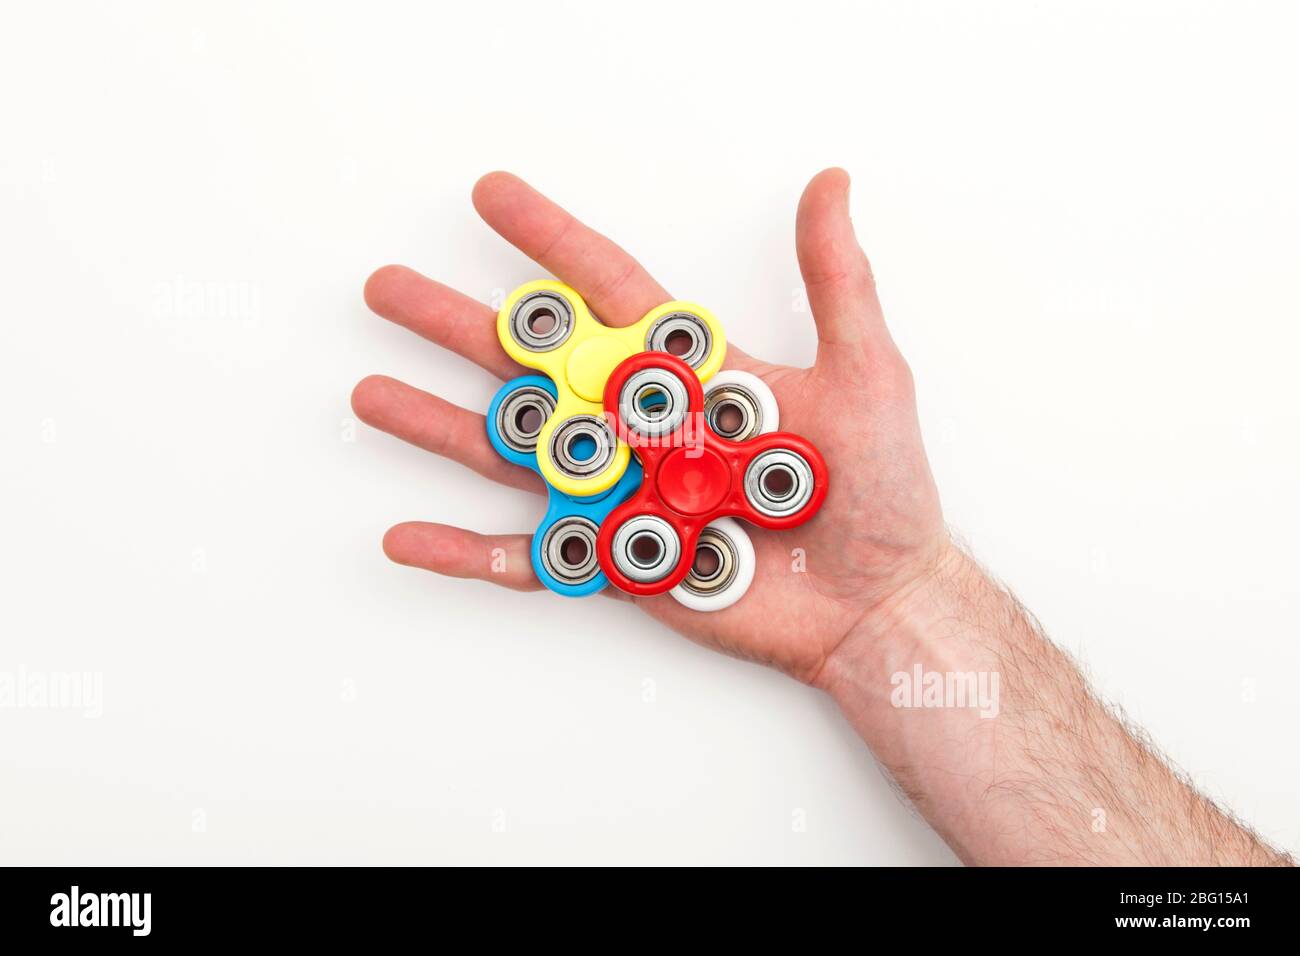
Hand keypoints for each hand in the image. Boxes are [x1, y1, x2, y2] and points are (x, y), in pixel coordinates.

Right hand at [352, 169, 950, 685]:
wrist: (877, 600)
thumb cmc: (881, 491)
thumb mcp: (866, 372)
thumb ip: (836, 279)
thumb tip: (829, 183)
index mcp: (689, 373)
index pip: (605, 291)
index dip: (548, 241)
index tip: (491, 196)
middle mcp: (641, 426)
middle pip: (533, 368)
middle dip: (457, 327)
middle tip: (388, 289)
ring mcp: (622, 494)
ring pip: (514, 454)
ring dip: (438, 424)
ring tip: (371, 393)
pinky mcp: (618, 562)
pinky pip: (529, 559)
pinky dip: (466, 551)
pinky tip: (407, 535)